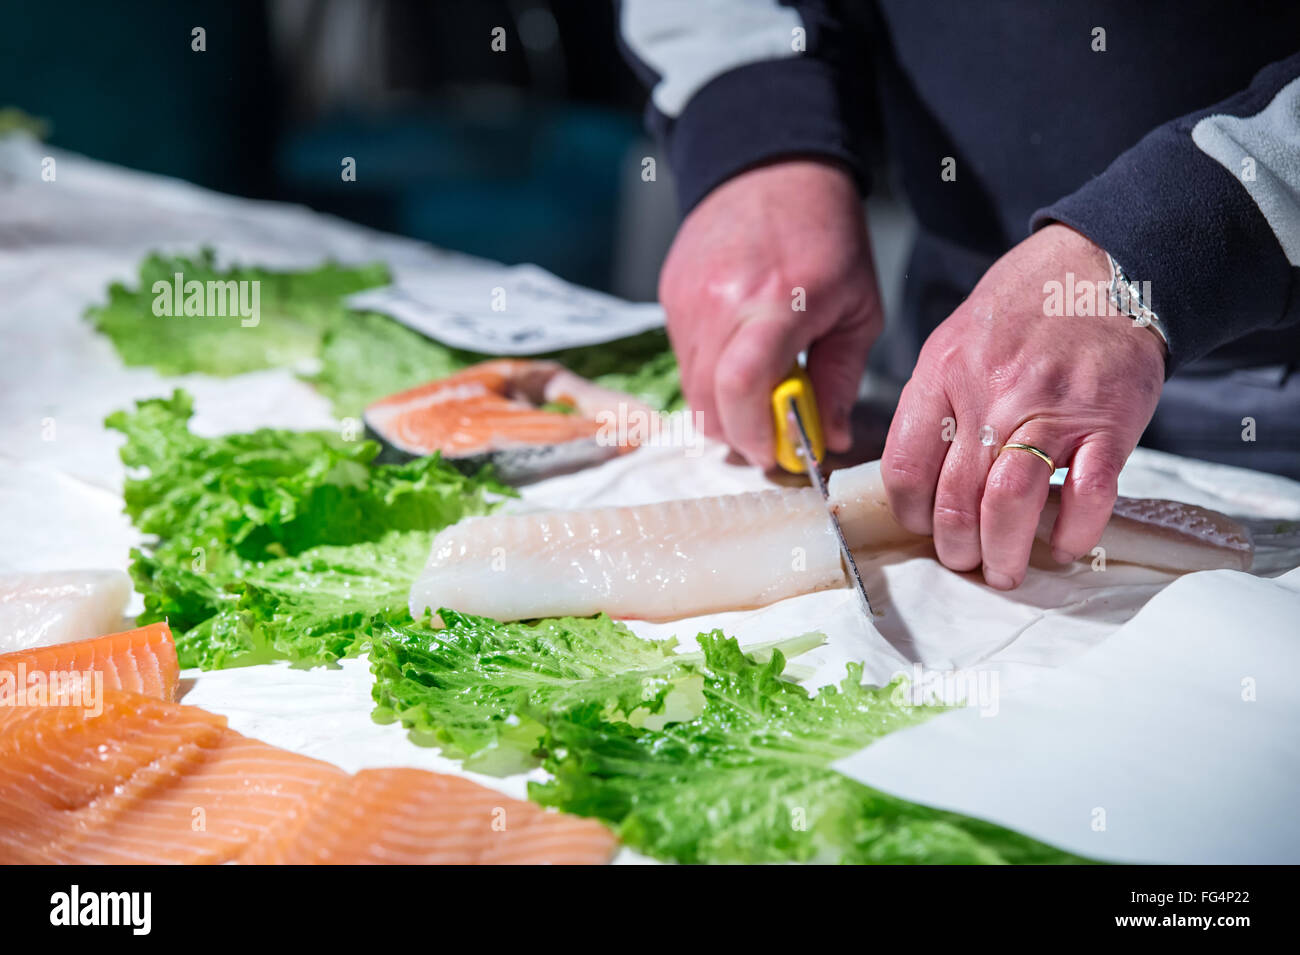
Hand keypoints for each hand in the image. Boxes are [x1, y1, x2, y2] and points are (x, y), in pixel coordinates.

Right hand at [658, 159, 882, 467]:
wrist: (770, 167)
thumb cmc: (826, 236)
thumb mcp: (858, 308)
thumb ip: (841, 379)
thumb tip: (829, 439)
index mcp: (776, 303)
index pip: (742, 389)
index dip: (754, 435)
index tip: (776, 453)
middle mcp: (721, 302)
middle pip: (709, 402)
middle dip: (738, 434)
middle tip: (769, 434)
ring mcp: (687, 298)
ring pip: (690, 387)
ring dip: (722, 406)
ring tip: (758, 387)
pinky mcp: (669, 293)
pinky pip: (683, 357)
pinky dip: (708, 373)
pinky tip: (737, 351)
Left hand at [881, 224, 1166, 588]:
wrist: (1104, 265)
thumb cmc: (1024, 308)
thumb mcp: (954, 340)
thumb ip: (933, 404)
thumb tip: (915, 479)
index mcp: (943, 375)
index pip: (905, 468)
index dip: (910, 513)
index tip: (923, 526)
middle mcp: (991, 395)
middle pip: (955, 498)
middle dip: (955, 548)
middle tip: (965, 561)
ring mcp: (1051, 410)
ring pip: (1010, 503)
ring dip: (1004, 552)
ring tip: (1004, 571)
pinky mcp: (1108, 422)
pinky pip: (1087, 494)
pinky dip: (1074, 532)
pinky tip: (1065, 545)